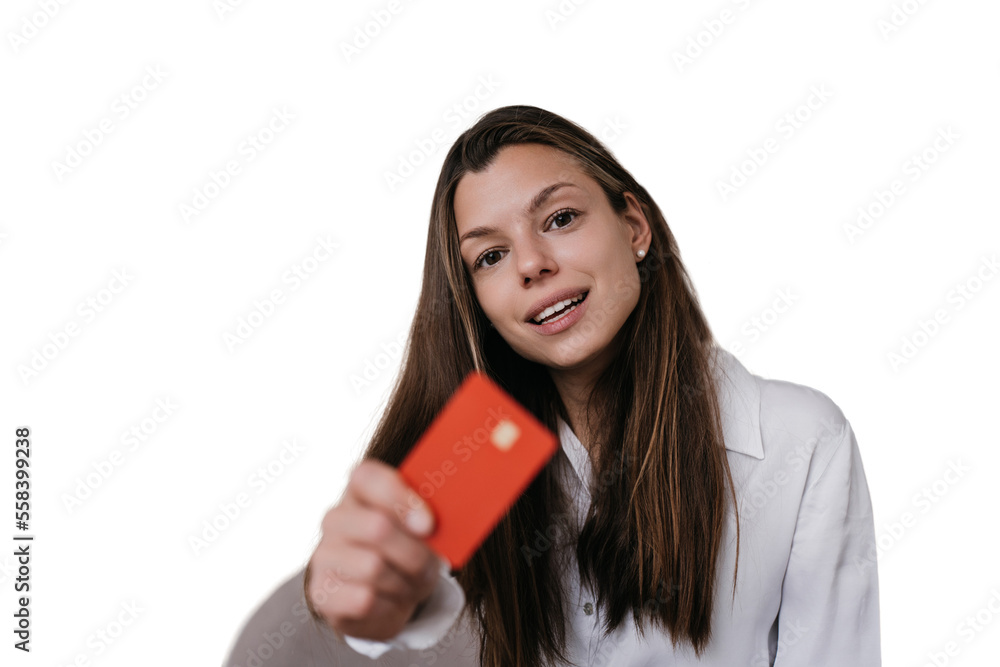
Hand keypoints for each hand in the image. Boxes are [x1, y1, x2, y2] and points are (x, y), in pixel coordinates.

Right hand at [305, 459, 441, 640]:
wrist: (387, 596)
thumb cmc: (407, 550)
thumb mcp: (422, 527)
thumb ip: (427, 513)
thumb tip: (433, 522)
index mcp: (360, 490)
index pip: (368, 477)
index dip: (400, 499)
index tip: (428, 525)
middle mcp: (335, 519)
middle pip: (377, 527)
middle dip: (414, 553)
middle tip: (428, 565)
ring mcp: (324, 556)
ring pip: (373, 567)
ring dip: (404, 582)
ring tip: (409, 583)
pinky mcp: (322, 593)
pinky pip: (363, 599)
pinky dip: (388, 605)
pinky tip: (389, 600)